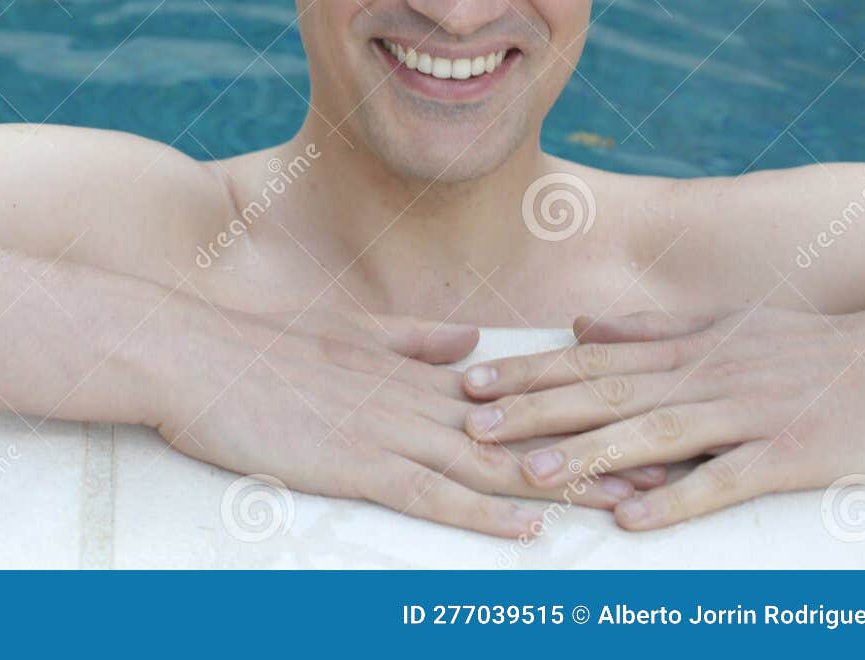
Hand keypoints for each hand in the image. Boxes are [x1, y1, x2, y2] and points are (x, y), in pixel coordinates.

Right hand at [152, 303, 659, 538]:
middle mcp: (415, 397)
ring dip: (563, 483)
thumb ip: (410, 340)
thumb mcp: (345, 336)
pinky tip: (530, 529)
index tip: (642, 414)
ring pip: (492, 462)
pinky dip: (484, 513)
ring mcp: (387, 430)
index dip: (583, 407)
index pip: (517, 393)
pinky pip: (432, 494)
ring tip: (629, 500)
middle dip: (600, 448)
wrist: (193, 356)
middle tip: (672, 461)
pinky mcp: (355, 464)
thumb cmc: (258, 352)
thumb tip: (470, 344)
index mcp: (414, 369)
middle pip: (525, 428)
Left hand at [458, 304, 864, 529]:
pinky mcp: (790, 454)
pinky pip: (726, 478)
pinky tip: (633, 518)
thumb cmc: (809, 347)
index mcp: (686, 349)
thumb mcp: (726, 325)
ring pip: (655, 433)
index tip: (471, 383)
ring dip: (589, 453)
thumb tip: (582, 326)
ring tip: (532, 473)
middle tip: (474, 426)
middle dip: (536, 410)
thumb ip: (651, 331)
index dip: (529, 372)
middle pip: (607, 392)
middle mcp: (705, 375)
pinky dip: (678, 497)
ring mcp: (747, 413)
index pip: (590, 359)